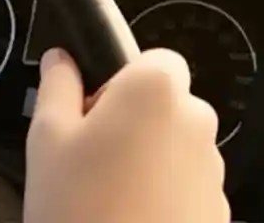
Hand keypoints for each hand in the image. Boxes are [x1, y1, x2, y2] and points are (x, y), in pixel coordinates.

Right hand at [24, 48, 229, 222]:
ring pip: (175, 148)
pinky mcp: (216, 209)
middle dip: (132, 123)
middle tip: (90, 158)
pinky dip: (163, 197)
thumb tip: (61, 60)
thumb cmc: (81, 212)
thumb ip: (57, 86)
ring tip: (106, 198)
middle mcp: (195, 121)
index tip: (91, 113)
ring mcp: (211, 168)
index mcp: (155, 89)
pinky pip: (186, 187)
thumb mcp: (47, 141)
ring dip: (148, 162)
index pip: (149, 57)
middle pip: (164, 104)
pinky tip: (128, 219)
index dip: (117, 82)